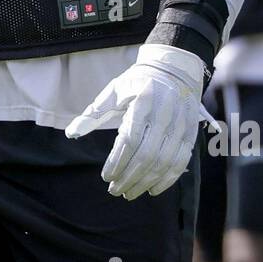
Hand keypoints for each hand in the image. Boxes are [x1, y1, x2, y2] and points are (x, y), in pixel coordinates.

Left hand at [66, 43, 205, 199]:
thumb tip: (71, 133)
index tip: (106, 177)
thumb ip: (94, 113)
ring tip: (129, 192)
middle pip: (146, 155)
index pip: (130, 139)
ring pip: (164, 162)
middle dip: (129, 177)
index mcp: (144, 101)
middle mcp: (165, 114)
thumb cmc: (138, 82)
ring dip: (145, 182)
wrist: (174, 69)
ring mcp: (181, 124)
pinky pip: (181, 161)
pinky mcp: (190, 133)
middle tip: (115, 190)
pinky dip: (168, 179)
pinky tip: (153, 190)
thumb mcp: (114, 91)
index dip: (117, 161)